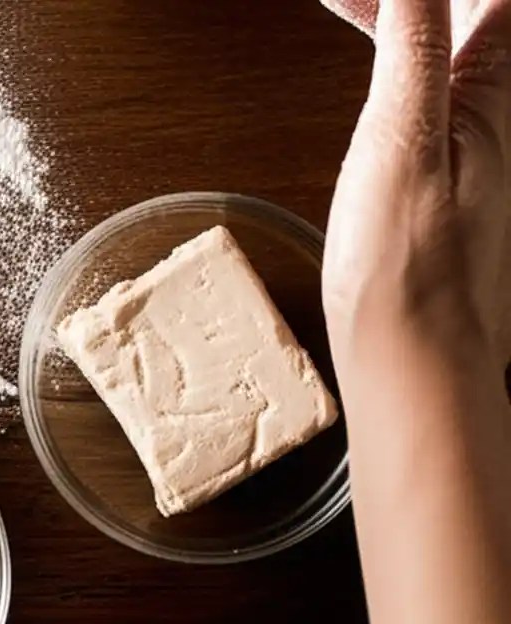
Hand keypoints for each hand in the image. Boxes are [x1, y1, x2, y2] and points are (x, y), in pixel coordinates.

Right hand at [324, 0, 510, 370]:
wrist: (416, 364)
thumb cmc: (411, 271)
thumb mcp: (405, 139)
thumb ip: (415, 48)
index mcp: (493, 95)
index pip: (480, 2)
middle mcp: (494, 117)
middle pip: (464, 21)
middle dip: (410, 2)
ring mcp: (472, 151)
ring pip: (446, 56)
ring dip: (403, 23)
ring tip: (352, 12)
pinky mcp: (447, 183)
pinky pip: (430, 100)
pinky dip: (399, 72)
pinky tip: (378, 85)